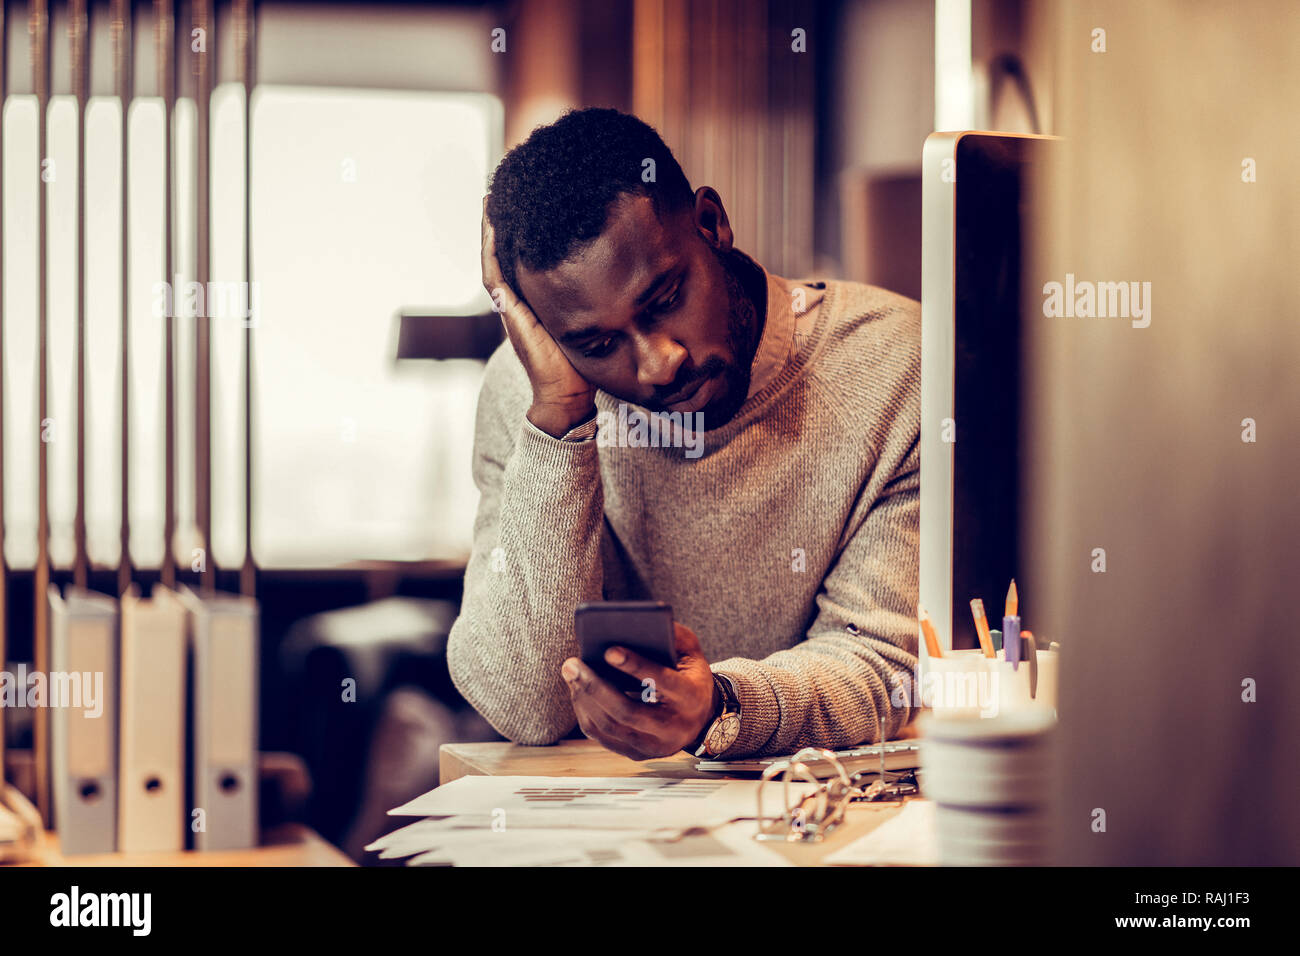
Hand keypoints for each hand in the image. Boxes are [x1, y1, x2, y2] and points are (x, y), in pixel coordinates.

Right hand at [481, 195, 596, 436]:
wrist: (569, 393)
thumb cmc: (584, 361)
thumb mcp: (593, 316)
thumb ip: (597, 293)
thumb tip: (625, 266)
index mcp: (537, 298)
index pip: (527, 256)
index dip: (526, 229)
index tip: (533, 201)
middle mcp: (520, 298)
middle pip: (507, 250)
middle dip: (505, 220)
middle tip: (506, 188)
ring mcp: (510, 304)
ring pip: (494, 256)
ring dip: (492, 227)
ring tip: (494, 196)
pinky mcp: (508, 310)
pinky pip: (494, 272)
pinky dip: (491, 247)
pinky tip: (493, 223)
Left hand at [561, 622, 717, 760]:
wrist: (700, 719)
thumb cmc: (689, 676)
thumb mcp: (690, 652)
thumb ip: (671, 635)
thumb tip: (633, 623)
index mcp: (690, 697)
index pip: (662, 681)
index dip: (635, 666)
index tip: (608, 650)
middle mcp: (674, 727)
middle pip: (626, 711)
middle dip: (594, 686)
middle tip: (572, 663)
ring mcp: (654, 746)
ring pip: (610, 725)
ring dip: (584, 698)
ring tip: (571, 672)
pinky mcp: (636, 754)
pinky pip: (602, 736)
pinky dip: (585, 711)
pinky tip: (577, 690)